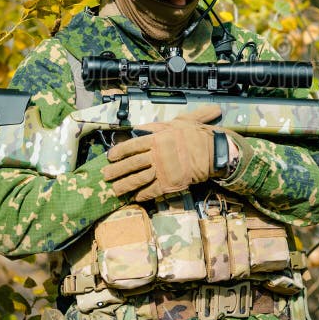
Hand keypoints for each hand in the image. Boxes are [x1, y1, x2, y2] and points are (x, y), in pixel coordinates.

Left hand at [102, 106, 222, 201]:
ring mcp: (162, 170)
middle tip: (105, 176)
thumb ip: (159, 125)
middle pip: (131, 164)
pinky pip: (152, 190)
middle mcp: (156, 155)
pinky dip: (142, 194)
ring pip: (138, 179)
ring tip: (114, 190)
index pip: (132, 145)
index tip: (109, 157)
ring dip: (125, 185)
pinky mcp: (170, 183)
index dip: (119, 152)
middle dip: (116, 171)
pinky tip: (134, 197)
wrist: (213, 152)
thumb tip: (140, 126)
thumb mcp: (179, 122)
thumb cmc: (196, 135)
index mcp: (157, 138)